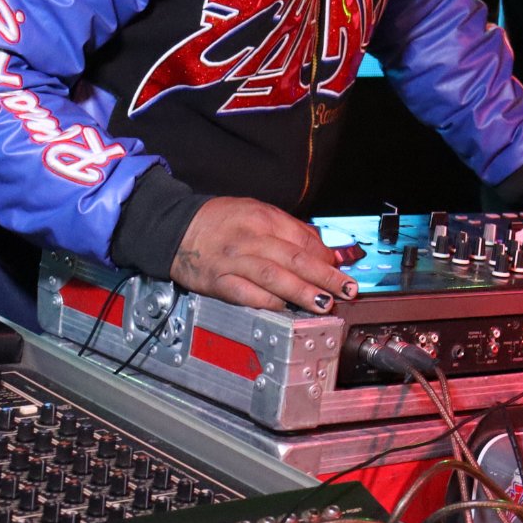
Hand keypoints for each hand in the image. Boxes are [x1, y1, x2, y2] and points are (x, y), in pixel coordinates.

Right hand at [170, 197, 357, 312]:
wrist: (175, 228)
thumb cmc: (220, 221)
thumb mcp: (257, 212)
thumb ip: (290, 230)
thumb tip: (323, 251)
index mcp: (263, 218)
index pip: (303, 240)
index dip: (326, 258)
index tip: (342, 271)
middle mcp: (251, 238)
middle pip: (295, 258)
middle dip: (325, 277)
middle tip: (347, 290)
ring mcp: (233, 261)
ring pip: (274, 277)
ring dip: (302, 292)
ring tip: (324, 303)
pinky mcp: (218, 281)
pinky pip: (246, 294)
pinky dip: (267, 302)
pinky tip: (284, 309)